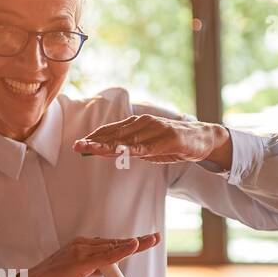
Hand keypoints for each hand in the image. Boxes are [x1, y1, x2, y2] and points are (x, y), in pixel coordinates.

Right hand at [26, 233, 159, 276]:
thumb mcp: (74, 272)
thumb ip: (90, 268)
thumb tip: (105, 268)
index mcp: (80, 246)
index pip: (109, 243)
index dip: (128, 242)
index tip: (144, 240)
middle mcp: (81, 244)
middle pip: (115, 242)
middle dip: (137, 241)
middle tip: (155, 238)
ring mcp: (81, 252)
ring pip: (113, 247)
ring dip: (134, 244)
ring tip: (151, 241)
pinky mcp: (80, 262)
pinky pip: (105, 257)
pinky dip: (121, 251)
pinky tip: (133, 247)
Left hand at [74, 114, 230, 166]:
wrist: (200, 140)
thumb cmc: (171, 144)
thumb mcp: (148, 148)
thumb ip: (130, 149)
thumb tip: (109, 152)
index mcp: (136, 125)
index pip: (111, 131)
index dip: (94, 137)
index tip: (78, 144)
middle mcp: (142, 123)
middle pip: (114, 134)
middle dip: (95, 140)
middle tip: (77, 145)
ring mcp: (154, 129)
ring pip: (126, 139)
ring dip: (107, 144)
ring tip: (91, 148)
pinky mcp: (165, 139)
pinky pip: (145, 146)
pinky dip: (131, 150)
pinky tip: (118, 152)